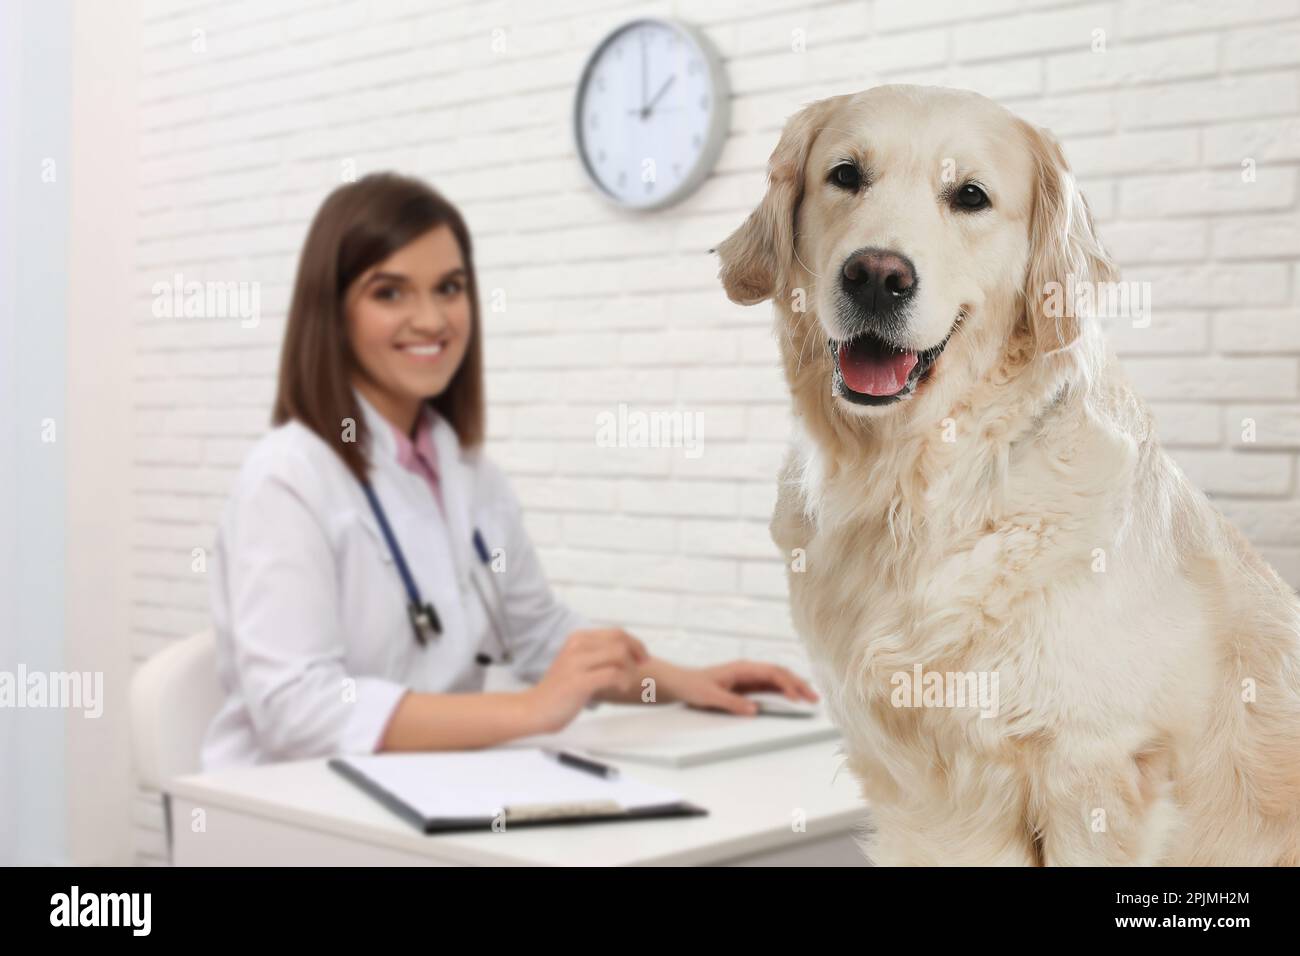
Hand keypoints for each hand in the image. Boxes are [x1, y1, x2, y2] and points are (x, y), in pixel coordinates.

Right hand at [525, 628, 648, 733]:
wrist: (534, 710)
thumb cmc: (558, 691)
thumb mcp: (577, 665)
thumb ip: (597, 657)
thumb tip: (627, 655)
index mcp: (577, 639)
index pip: (616, 632)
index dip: (635, 643)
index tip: (643, 657)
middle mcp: (577, 645)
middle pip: (620, 639)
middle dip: (638, 653)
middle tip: (643, 667)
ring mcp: (577, 662)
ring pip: (619, 654)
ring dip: (630, 669)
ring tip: (626, 682)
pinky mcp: (579, 681)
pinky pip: (613, 674)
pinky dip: (623, 681)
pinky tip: (620, 689)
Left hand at [663, 660, 818, 715]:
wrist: (679, 682)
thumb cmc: (692, 686)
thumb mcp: (710, 697)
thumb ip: (732, 703)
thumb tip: (754, 710)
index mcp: (741, 668)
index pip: (771, 673)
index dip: (787, 684)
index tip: (797, 697)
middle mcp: (747, 670)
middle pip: (779, 673)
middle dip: (798, 684)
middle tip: (814, 698)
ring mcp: (747, 676)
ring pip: (777, 678)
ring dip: (794, 686)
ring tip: (811, 698)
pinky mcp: (745, 685)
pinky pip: (769, 685)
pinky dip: (784, 690)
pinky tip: (793, 697)